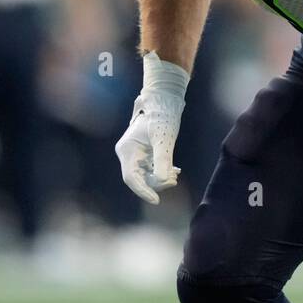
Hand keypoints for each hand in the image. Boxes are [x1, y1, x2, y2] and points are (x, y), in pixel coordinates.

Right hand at [115, 52, 188, 204]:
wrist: (165, 101)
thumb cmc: (163, 116)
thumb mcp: (164, 139)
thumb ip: (163, 159)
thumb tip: (163, 180)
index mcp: (127, 150)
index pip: (131, 178)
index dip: (143, 191)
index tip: (156, 201)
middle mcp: (128, 154)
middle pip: (139, 178)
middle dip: (156, 183)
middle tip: (174, 179)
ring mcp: (136, 154)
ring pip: (146, 175)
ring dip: (161, 178)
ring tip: (176, 174)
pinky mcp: (144, 154)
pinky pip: (151, 169)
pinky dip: (163, 171)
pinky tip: (175, 170)